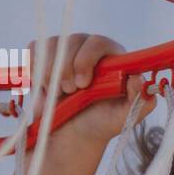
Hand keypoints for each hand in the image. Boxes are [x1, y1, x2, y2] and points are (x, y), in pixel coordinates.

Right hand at [24, 33, 155, 144]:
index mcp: (112, 57)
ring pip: (52, 44)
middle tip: (68, 93)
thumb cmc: (100, 123)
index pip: (98, 42)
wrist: (71, 134)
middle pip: (73, 40)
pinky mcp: (45, 55)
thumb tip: (138, 79)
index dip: (86, 59)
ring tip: (57, 94)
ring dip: (49, 72)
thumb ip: (139, 101)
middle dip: (66, 69)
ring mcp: (66, 50)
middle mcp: (89, 48)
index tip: (82, 85)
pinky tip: (43, 86)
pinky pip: (35, 48)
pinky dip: (34, 67)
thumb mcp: (123, 117)